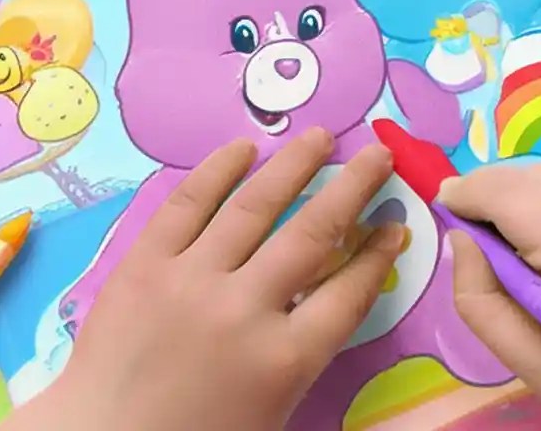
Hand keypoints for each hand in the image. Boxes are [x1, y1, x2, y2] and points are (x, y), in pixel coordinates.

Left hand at [3, 128, 405, 430]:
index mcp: (285, 359)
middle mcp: (245, 310)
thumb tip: (334, 287)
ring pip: (254, 207)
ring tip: (321, 137)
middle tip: (380, 154)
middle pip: (314, 234)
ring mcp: (191, 280)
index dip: (379, 254)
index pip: (349, 291)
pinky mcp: (144, 265)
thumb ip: (305, 349)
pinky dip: (217, 172)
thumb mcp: (273, 405)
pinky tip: (244, 149)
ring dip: (294, 166)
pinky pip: (186, 206)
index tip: (396, 225)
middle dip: (354, 188)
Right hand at [441, 164, 540, 430]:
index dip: (465, 197)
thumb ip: (479, 298)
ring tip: (535, 258)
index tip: (446, 217)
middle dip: (496, 201)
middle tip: (488, 250)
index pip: (503, 188)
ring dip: (530, 204)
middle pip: (527, 174)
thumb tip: (462, 236)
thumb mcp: (531, 366)